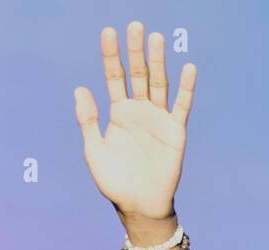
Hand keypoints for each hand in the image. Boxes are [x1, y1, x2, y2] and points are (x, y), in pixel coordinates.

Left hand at [73, 21, 194, 241]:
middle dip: (136, 51)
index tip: (108, 32)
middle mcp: (140, 110)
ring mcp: (158, 118)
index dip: (111, 56)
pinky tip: (188, 68)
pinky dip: (186, 87)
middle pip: (138, 74)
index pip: (115, 77)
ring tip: (155, 38)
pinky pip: (181, 105)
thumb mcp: (94, 150)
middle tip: (134, 25)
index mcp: (119, 113)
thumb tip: (80, 88)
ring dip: (158, 61)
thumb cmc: (114, 181)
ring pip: (159, 83)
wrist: (139, 204)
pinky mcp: (175, 130)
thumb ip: (88, 120)